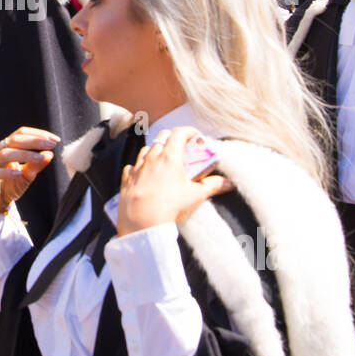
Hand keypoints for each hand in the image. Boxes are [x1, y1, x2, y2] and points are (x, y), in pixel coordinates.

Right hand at [0, 127, 59, 221]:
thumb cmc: (9, 188)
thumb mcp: (27, 176)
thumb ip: (36, 166)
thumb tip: (50, 154)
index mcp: (6, 148)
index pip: (21, 133)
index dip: (38, 134)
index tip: (55, 139)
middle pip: (13, 140)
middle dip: (34, 141)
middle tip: (51, 144)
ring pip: (4, 154)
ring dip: (24, 154)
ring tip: (39, 158)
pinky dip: (6, 172)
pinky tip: (19, 174)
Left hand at [117, 127, 233, 236]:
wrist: (142, 223)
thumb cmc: (169, 207)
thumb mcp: (195, 196)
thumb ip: (212, 186)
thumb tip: (227, 183)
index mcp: (169, 157)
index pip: (179, 133)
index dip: (189, 131)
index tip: (196, 136)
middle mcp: (152, 158)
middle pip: (162, 137)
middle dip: (174, 137)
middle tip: (183, 147)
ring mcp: (137, 168)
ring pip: (146, 150)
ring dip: (156, 150)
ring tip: (164, 160)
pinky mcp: (127, 179)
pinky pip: (132, 167)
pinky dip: (140, 167)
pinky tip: (144, 174)